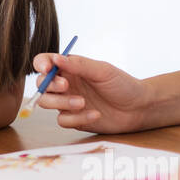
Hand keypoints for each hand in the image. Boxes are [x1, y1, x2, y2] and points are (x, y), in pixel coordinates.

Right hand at [31, 52, 152, 132]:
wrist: (139, 108)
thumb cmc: (123, 85)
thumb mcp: (102, 71)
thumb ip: (78, 64)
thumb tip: (55, 58)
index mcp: (70, 68)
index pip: (44, 63)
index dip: (41, 64)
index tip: (47, 69)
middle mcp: (66, 84)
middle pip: (42, 85)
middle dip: (50, 87)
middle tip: (66, 86)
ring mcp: (68, 102)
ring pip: (47, 103)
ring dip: (61, 103)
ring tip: (83, 102)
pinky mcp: (74, 120)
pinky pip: (63, 120)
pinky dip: (77, 118)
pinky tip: (95, 114)